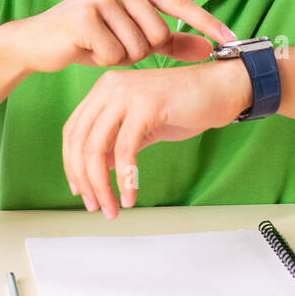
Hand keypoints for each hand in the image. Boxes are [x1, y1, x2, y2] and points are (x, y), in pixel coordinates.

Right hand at [9, 0, 236, 73]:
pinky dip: (106, 61)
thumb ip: (172, 43)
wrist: (39, 42)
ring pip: (139, 47)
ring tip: (101, 46)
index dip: (207, 23)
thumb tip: (210, 49)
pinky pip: (116, 55)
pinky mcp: (85, 16)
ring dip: (122, 57)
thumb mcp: (133, 39)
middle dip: (141, 51)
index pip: (180, 3)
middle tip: (116, 45)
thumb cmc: (91, 39)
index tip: (233, 39)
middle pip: (159, 35)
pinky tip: (89, 50)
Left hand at [61, 58, 252, 218]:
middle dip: (84, 180)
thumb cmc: (185, 106)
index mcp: (104, 89)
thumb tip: (95, 170)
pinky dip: (126, 179)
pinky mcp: (147, 105)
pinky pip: (126, 149)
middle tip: (95, 206)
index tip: (81, 190)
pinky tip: (130, 196)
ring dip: (102, 185)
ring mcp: (127, 93)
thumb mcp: (142, 125)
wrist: (223, 89)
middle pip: (80, 141)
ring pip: (98, 148)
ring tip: (112, 208)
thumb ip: (116, 143)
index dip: (71, 165)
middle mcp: (110, 87)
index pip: (73, 130)